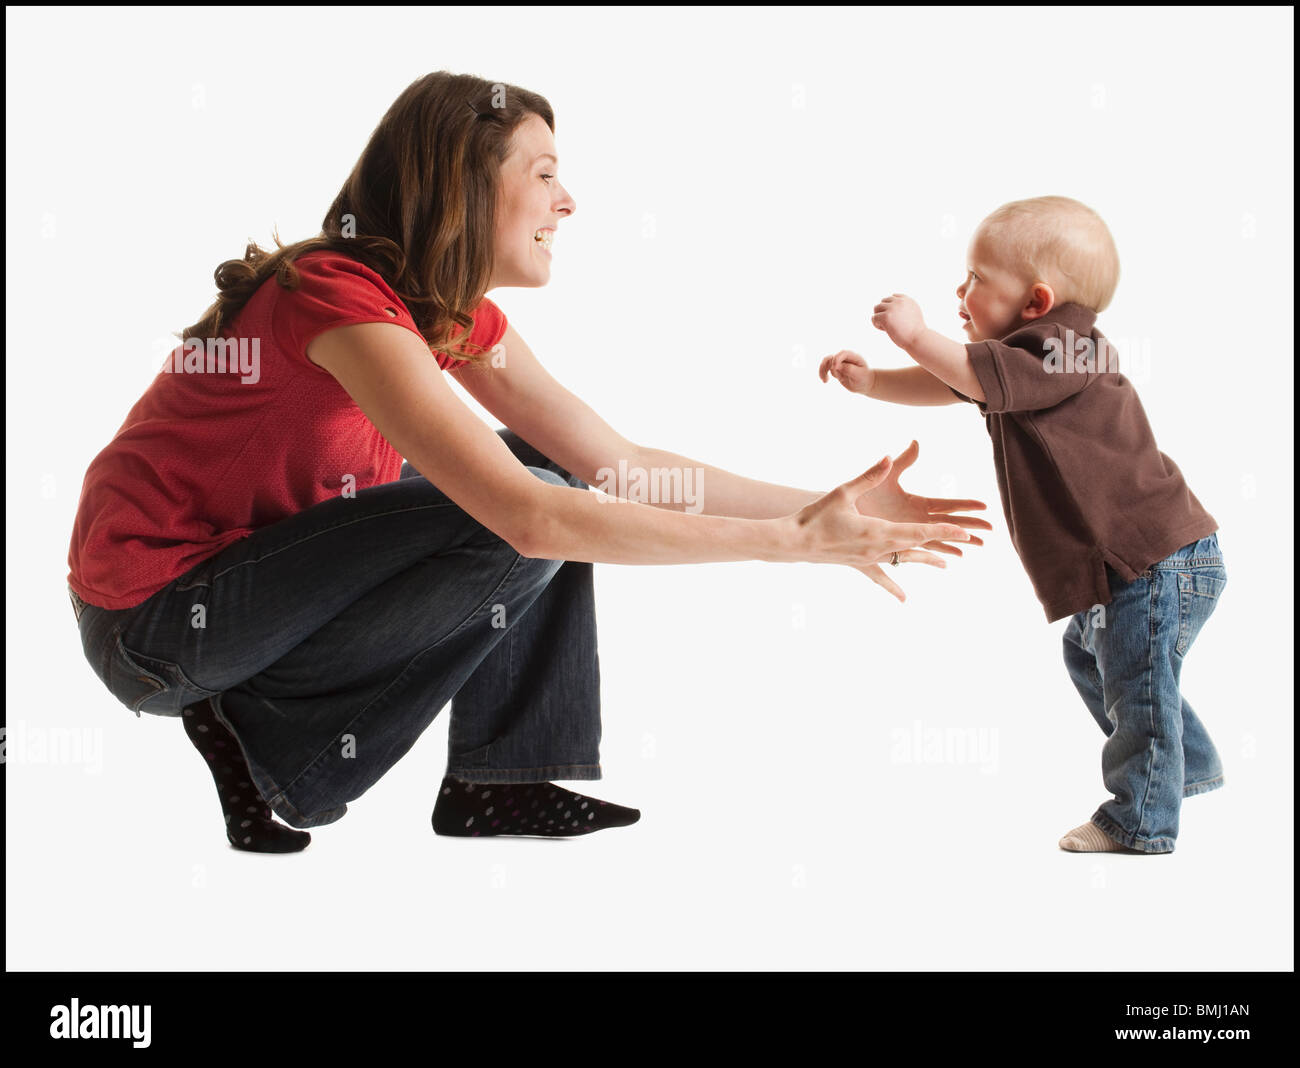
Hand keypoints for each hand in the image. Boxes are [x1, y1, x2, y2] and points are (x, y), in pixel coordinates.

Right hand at [786, 455, 971, 602]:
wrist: (794, 543)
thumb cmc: (816, 516)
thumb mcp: (843, 492)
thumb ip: (869, 476)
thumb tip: (888, 458)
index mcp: (878, 531)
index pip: (920, 531)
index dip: (944, 531)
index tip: (965, 532)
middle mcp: (878, 549)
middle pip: (918, 546)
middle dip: (943, 542)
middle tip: (968, 542)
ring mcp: (869, 560)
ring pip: (904, 560)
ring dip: (926, 559)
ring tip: (946, 564)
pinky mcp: (859, 565)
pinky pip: (881, 578)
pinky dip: (894, 587)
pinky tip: (904, 599)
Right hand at [818, 349, 874, 394]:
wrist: (865, 384)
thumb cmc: (864, 379)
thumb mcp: (860, 375)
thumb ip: (849, 369)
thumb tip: (837, 366)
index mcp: (853, 356)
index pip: (843, 353)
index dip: (837, 359)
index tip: (835, 368)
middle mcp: (845, 358)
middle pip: (832, 357)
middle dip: (828, 366)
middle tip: (829, 376)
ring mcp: (840, 363)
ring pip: (827, 362)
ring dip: (823, 370)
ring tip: (825, 380)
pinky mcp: (836, 369)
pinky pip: (826, 368)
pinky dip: (823, 373)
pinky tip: (825, 381)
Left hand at [854, 439, 991, 558]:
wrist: (841, 511)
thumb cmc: (862, 493)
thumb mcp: (886, 477)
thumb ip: (902, 462)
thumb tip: (916, 442)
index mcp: (915, 502)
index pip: (946, 504)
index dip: (965, 506)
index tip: (984, 506)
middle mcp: (915, 517)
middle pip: (949, 522)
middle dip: (970, 525)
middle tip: (991, 529)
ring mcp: (909, 530)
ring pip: (940, 537)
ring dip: (960, 542)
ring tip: (980, 546)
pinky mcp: (899, 542)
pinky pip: (923, 549)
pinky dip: (939, 553)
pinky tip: (955, 558)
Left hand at [872, 293, 925, 349]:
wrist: (917, 338)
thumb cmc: (915, 331)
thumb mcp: (913, 314)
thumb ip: (904, 308)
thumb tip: (889, 308)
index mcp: (907, 299)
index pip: (892, 297)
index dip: (891, 308)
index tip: (896, 318)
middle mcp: (899, 301)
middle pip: (883, 302)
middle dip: (884, 312)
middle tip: (891, 324)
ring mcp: (892, 308)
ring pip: (876, 308)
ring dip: (879, 318)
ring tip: (887, 327)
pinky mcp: (886, 316)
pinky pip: (874, 317)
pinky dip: (877, 324)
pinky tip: (885, 330)